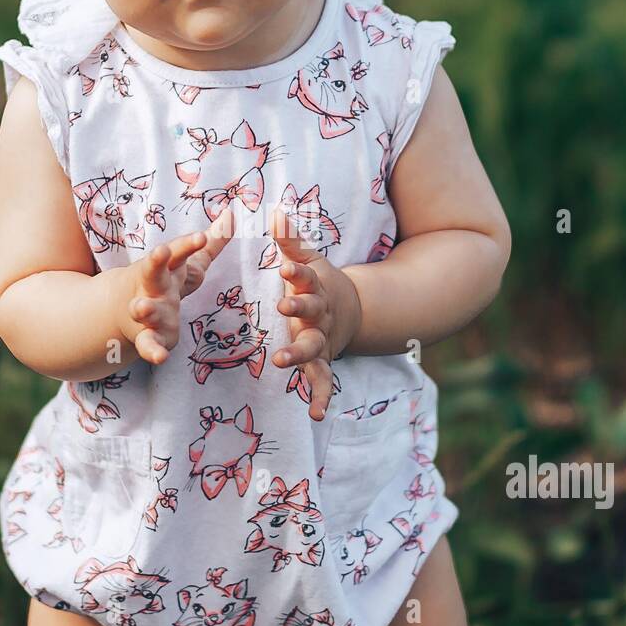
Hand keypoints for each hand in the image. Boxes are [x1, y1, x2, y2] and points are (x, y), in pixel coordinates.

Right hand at [122, 207, 234, 364]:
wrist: (122, 312)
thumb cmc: (164, 283)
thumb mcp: (186, 263)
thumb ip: (210, 243)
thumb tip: (232, 213)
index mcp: (165, 268)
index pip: (177, 252)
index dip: (188, 244)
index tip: (200, 235)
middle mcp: (153, 287)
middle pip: (153, 272)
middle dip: (155, 262)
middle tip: (158, 253)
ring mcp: (148, 312)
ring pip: (144, 309)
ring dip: (144, 309)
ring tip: (141, 308)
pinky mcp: (150, 337)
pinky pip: (149, 345)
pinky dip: (152, 351)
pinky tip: (160, 358)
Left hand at [269, 205, 363, 420]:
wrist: (350, 309)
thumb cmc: (317, 283)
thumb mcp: (308, 260)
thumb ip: (290, 241)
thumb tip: (275, 212)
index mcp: (313, 288)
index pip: (304, 276)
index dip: (296, 270)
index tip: (284, 265)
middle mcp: (320, 314)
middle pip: (310, 311)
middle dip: (298, 308)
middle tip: (283, 305)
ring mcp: (322, 339)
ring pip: (312, 348)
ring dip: (298, 355)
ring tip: (282, 362)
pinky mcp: (322, 361)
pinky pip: (322, 381)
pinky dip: (320, 397)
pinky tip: (316, 414)